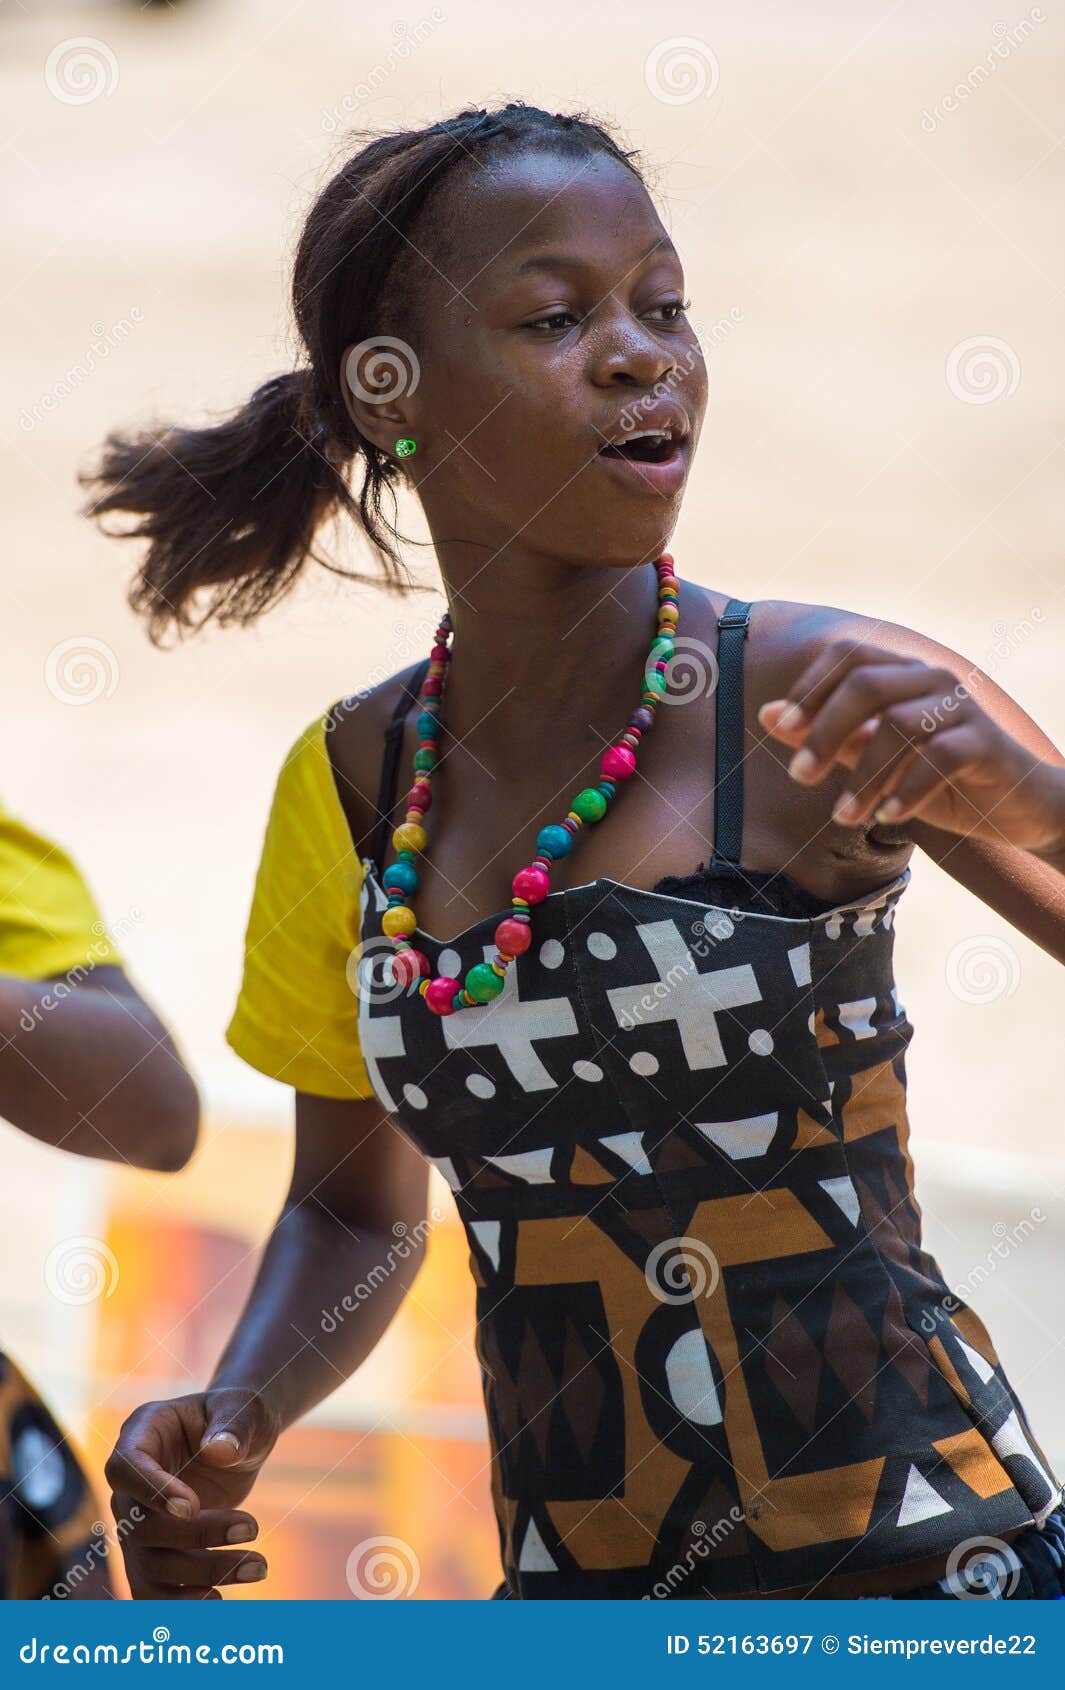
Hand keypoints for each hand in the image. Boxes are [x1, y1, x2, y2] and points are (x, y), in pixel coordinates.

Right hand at [105, 1388, 279, 1598]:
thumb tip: (220, 1450)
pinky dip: (181, 1604)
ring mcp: (136, 1522)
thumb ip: (234, 1423)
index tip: (192, 1508)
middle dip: (198, 1536)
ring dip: (202, 1575)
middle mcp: (129, 1483)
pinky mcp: (152, 1552)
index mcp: (142, 1433)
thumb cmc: (239, 1416)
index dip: (152, 1493)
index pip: (126, 1469)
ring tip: (258, 1567)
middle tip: (252, 1528)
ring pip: (149, 1566)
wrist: (239, 1439)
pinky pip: (152, 1590)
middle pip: (142, 1526)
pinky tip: (221, 1601)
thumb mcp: (245, 1408)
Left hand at [758, 640, 1064, 852]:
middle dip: (824, 730)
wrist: (1018, 808)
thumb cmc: (938, 782)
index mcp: (903, 675)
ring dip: (861, 776)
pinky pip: (939, 757)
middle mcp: (932, 680)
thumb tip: (767, 715)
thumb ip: (827, 737)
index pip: (847, 656)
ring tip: (843, 817)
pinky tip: (886, 818)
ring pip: (898, 725)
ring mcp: (961, 708)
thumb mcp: (873, 762)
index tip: (779, 730)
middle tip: (800, 775)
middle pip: (865, 684)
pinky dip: (904, 790)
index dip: (809, 688)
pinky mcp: (986, 742)